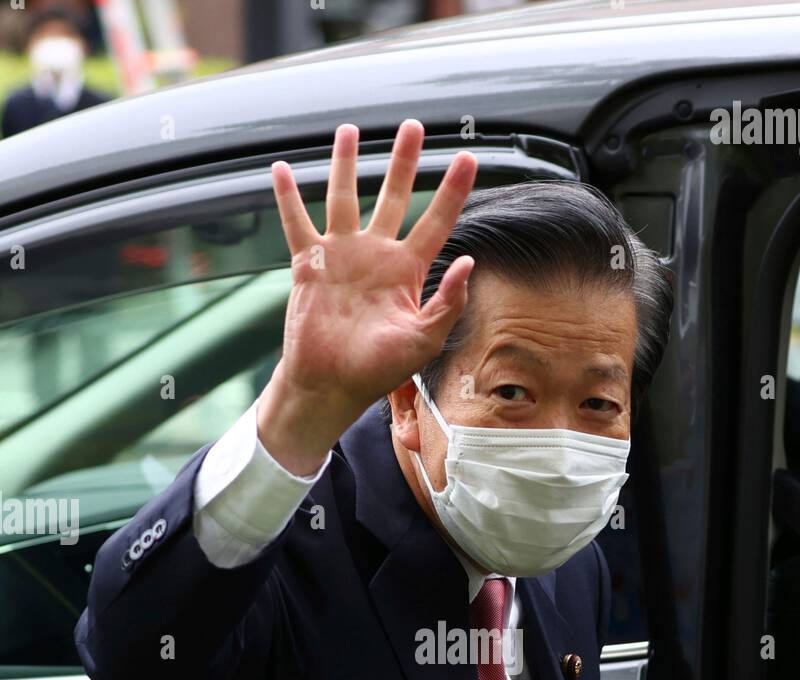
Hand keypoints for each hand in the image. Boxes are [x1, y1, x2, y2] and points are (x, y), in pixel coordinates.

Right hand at [257, 119, 477, 473]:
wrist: (331, 385)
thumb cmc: (378, 370)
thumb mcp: (423, 340)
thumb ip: (448, 302)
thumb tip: (470, 262)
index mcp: (407, 272)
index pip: (436, 222)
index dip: (452, 190)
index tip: (468, 158)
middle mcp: (375, 256)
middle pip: (393, 197)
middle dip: (404, 162)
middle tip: (413, 127)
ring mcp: (341, 256)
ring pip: (345, 198)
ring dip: (347, 164)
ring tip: (349, 131)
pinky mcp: (309, 264)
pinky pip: (296, 223)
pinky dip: (288, 196)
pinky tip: (282, 169)